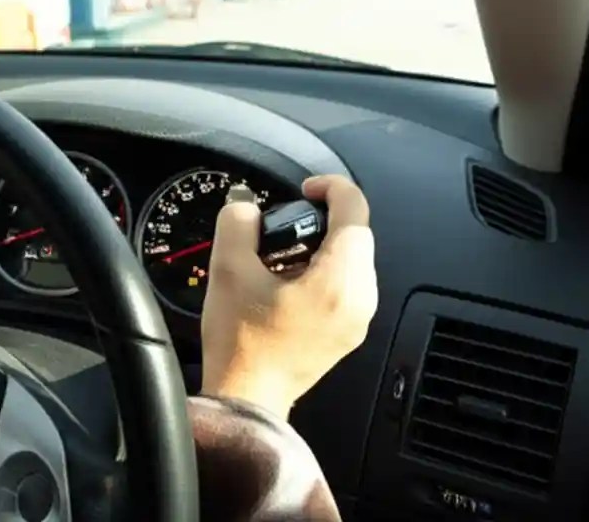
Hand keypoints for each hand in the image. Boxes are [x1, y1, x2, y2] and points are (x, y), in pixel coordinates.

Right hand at [200, 174, 377, 418]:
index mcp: (339, 280)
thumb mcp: (228, 270)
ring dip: (324, 245)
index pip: (354, 209)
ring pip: (354, 259)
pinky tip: (290, 281)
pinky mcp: (349, 332)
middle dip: (323, 219)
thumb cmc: (240, 342)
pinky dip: (326, 270)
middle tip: (284, 225)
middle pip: (357, 234)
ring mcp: (359, 319)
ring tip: (283, 255)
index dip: (329, 186)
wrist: (247, 402)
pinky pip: (349, 285)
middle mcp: (360, 299)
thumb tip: (246, 202)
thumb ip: (238, 221)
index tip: (303, 189)